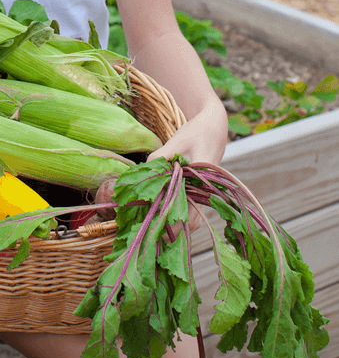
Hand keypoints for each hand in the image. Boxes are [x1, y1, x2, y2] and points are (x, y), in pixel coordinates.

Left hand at [147, 117, 223, 232]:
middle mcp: (206, 190)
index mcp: (203, 181)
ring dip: (174, 221)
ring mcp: (203, 191)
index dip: (174, 224)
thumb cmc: (197, 132)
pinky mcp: (198, 188)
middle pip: (192, 221)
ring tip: (151, 224)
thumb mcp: (177, 141)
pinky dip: (175, 209)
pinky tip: (158, 208)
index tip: (155, 227)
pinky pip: (189, 205)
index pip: (192, 213)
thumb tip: (143, 172)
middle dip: (172, 229)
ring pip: (191, 216)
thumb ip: (160, 157)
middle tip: (149, 232)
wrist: (214, 125)